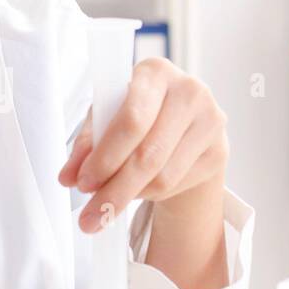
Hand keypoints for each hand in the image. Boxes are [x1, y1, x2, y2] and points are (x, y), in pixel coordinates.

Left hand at [57, 58, 228, 232]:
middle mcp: (188, 91)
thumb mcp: (106, 119)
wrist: (182, 126)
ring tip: (108, 203)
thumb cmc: (139, 114)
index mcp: (154, 72)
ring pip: (162, 177)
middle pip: (147, 154)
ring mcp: (210, 121)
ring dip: (129, 196)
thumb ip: (87, 145)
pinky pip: (176, 185)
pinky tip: (139, 188)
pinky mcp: (219, 150)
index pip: (131, 120)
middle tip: (90, 216)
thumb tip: (69, 176)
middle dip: (113, 191)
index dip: (105, 157)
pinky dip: (149, 194)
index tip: (82, 183)